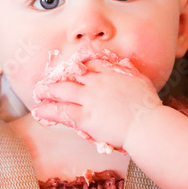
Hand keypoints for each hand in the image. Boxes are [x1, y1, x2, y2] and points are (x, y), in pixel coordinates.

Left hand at [32, 59, 162, 151]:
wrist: (145, 124)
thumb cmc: (147, 106)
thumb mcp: (140, 81)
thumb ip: (130, 72)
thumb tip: (125, 64)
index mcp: (110, 73)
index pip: (90, 65)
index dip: (79, 68)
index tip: (73, 71)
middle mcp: (96, 83)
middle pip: (71, 76)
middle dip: (58, 77)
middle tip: (48, 81)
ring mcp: (88, 99)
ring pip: (61, 90)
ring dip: (48, 91)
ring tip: (39, 93)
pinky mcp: (84, 116)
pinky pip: (61, 111)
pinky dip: (48, 110)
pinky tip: (39, 111)